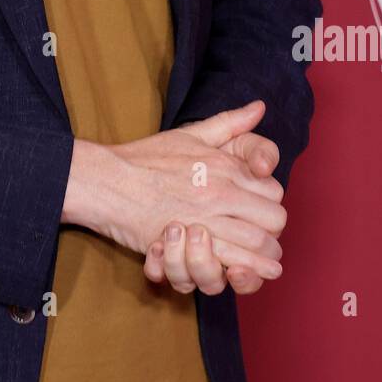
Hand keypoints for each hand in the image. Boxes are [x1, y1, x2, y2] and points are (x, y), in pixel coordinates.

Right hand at [143, 112, 283, 295]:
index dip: (270, 204)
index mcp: (225, 165)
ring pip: (258, 246)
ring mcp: (207, 219)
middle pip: (274, 221)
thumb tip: (260, 107)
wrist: (108, 181)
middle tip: (262, 240)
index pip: (273, 191)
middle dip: (272, 233)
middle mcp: (222, 191)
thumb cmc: (146, 158)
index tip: (260, 212)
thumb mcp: (190, 133)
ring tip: (263, 266)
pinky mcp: (189, 245)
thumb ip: (229, 123)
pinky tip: (241, 274)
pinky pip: (229, 264)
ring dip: (263, 260)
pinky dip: (241, 273)